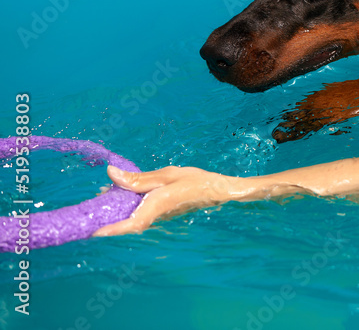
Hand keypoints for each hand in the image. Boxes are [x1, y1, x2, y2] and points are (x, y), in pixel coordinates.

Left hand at [93, 165, 242, 235]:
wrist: (219, 190)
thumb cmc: (196, 181)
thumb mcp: (167, 174)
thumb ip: (138, 178)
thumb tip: (111, 174)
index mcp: (157, 205)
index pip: (130, 223)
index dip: (110, 229)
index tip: (91, 232)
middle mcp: (156, 216)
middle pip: (125, 222)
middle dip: (106, 215)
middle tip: (93, 202)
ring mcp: (158, 218)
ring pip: (131, 217)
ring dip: (116, 209)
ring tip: (105, 193)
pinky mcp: (160, 215)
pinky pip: (139, 213)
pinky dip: (128, 205)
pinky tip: (125, 193)